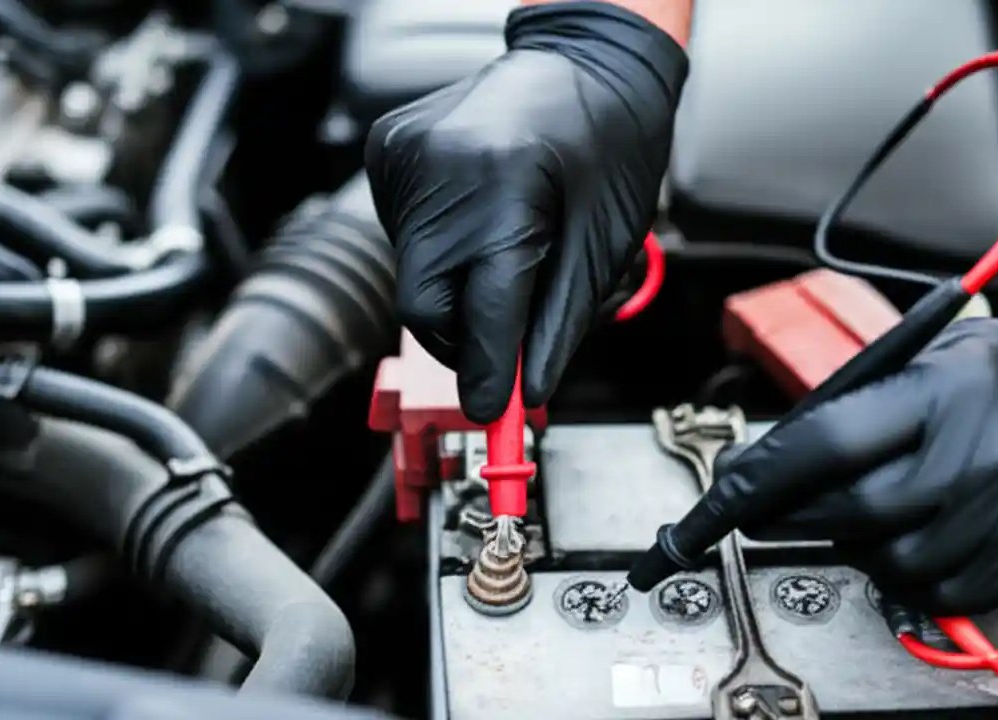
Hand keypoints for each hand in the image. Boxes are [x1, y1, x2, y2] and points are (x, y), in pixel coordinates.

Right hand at [364, 2, 687, 422]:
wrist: (586, 59)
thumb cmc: (610, 140)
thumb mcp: (604, 242)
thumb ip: (558, 324)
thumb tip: (524, 389)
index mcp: (504, 182)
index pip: (481, 312)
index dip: (489, 373)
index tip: (493, 411)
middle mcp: (440, 166)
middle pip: (426, 307)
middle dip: (467, 341)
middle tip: (507, 347)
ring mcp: (404, 156)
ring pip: (413, 278)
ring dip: (457, 293)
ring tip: (512, 249)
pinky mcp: (386, 153)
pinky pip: (405, 240)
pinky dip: (441, 254)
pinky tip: (481, 221)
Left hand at [718, 288, 997, 614]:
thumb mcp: (926, 357)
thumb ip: (854, 409)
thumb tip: (767, 463)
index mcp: (945, 392)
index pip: (828, 444)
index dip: (764, 477)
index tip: (723, 493)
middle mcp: (981, 455)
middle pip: (852, 511)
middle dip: (791, 515)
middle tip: (762, 511)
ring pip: (890, 562)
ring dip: (850, 546)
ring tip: (854, 516)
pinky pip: (938, 593)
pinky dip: (902, 576)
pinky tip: (900, 542)